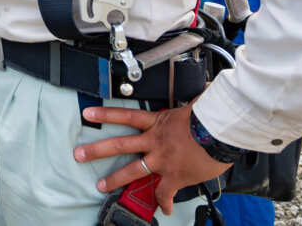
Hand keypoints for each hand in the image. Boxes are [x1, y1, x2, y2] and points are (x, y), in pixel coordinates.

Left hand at [73, 103, 232, 215]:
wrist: (222, 133)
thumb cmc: (212, 117)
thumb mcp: (193, 105)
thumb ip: (188, 103)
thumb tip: (200, 91)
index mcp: (158, 121)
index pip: (125, 115)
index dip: (105, 114)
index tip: (88, 114)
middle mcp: (155, 140)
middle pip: (119, 145)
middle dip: (96, 150)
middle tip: (79, 154)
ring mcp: (163, 159)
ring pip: (133, 170)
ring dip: (115, 179)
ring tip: (100, 185)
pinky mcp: (175, 176)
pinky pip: (166, 192)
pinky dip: (165, 202)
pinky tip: (165, 209)